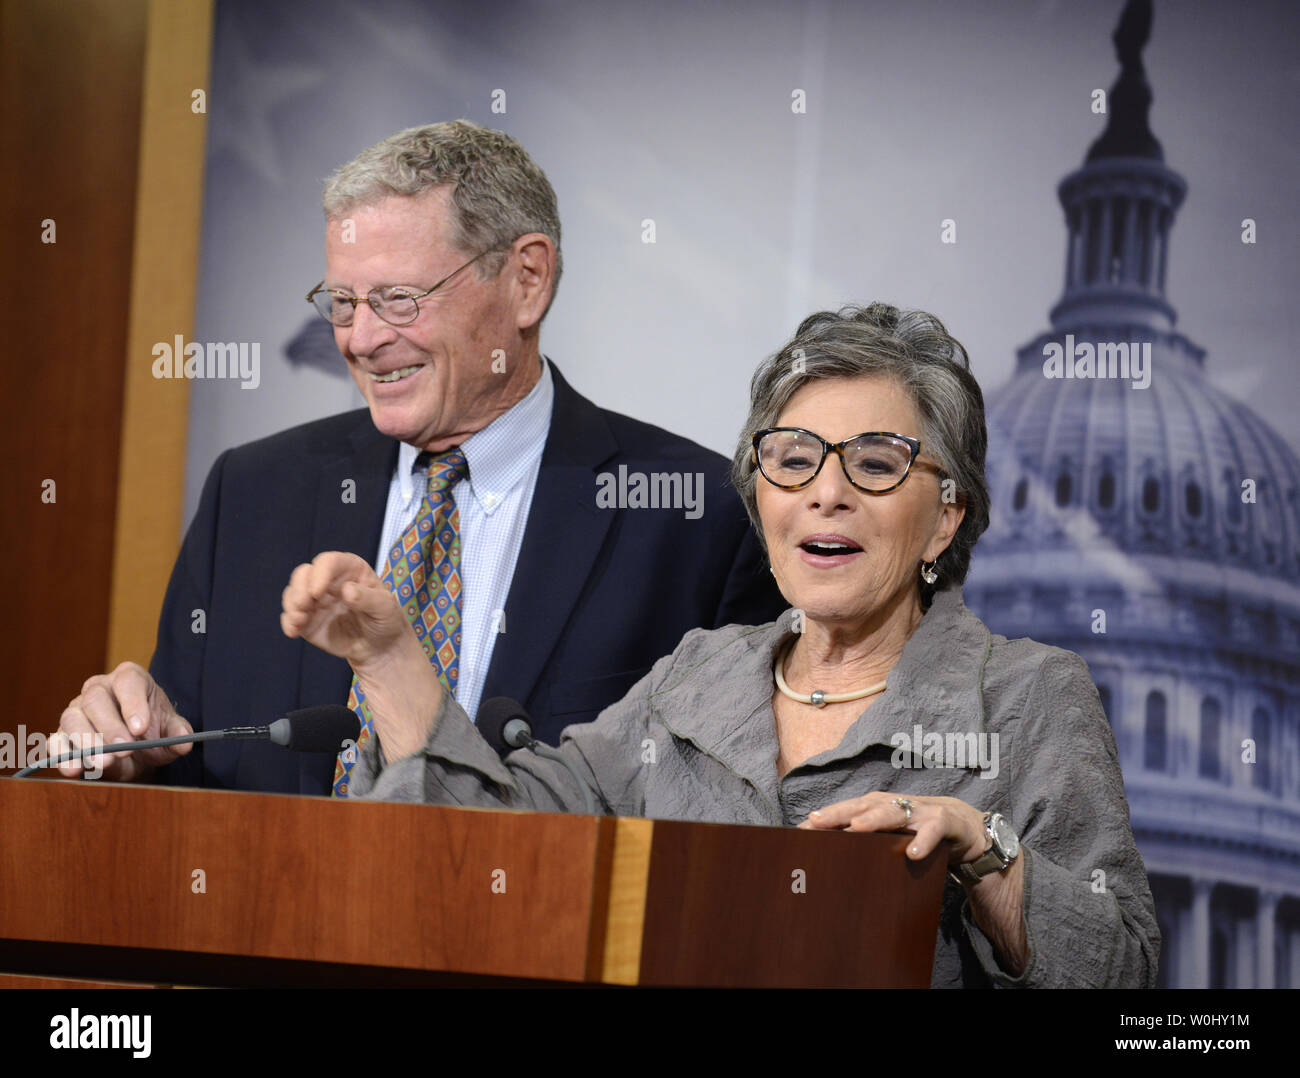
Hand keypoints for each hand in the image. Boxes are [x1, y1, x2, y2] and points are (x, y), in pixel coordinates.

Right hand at [54, 662, 193, 781]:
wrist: (137, 752)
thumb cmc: (153, 732)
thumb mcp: (172, 732)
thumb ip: (179, 733)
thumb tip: (184, 742)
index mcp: (130, 679)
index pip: (128, 682)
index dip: (133, 703)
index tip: (141, 728)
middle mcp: (99, 689)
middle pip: (96, 699)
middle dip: (110, 726)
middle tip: (125, 748)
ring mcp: (77, 710)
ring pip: (72, 718)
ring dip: (86, 742)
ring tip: (103, 762)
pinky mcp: (62, 733)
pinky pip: (56, 741)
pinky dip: (62, 756)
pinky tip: (74, 769)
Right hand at [280, 551, 410, 667]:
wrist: (381, 647)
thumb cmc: (386, 620)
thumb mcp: (385, 608)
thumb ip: (368, 599)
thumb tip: (347, 590)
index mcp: (349, 569)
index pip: (328, 562)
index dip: (320, 573)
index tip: (317, 592)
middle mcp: (328, 581)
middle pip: (304, 574)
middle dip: (299, 588)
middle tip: (303, 605)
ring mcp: (316, 600)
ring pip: (293, 593)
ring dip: (291, 605)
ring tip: (300, 619)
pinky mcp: (308, 620)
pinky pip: (290, 616)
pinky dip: (288, 622)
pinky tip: (294, 631)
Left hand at [798, 791, 990, 867]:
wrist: (964, 828)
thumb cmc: (918, 832)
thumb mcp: (891, 837)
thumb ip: (866, 843)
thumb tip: (831, 860)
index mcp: (878, 808)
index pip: (846, 811)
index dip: (824, 818)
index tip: (799, 829)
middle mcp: (895, 805)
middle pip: (862, 806)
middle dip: (839, 813)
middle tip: (816, 821)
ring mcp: (919, 811)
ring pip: (894, 812)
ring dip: (875, 819)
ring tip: (856, 829)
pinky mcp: (944, 821)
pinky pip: (933, 830)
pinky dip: (923, 840)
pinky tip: (913, 853)